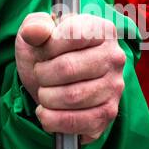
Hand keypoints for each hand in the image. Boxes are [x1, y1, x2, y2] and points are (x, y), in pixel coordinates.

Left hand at [14, 11, 125, 143]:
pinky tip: (46, 112)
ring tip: (43, 92)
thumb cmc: (47, 51)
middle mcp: (114, 57)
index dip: (48, 46)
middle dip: (42, 74)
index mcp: (101, 30)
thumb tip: (35, 31)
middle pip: (68, 69)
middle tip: (39, 74)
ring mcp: (114, 87)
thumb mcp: (36, 31)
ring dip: (46, 98)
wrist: (53, 79)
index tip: (42, 52)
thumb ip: (34, 25)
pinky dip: (54, 120)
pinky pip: (79, 122)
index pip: (73, 35)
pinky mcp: (108, 113)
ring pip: (72, 97)